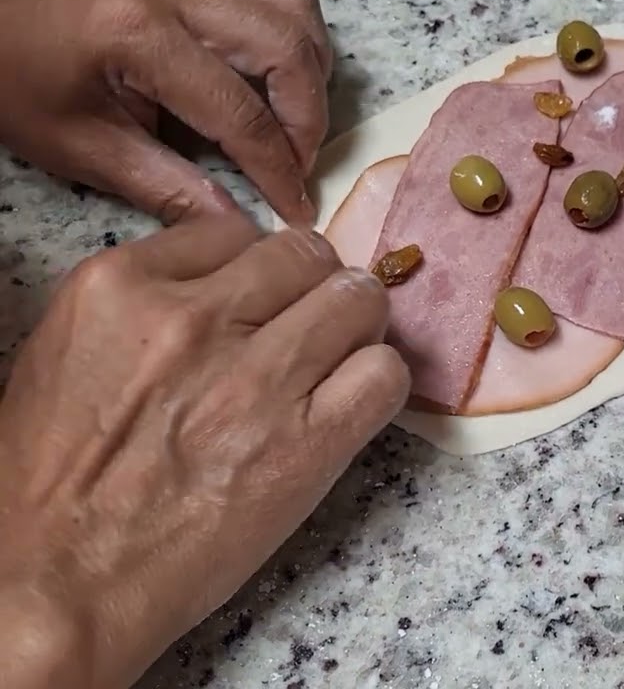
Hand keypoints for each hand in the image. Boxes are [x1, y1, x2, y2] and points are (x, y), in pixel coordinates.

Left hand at [0, 0, 333, 224]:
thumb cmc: (15, 73)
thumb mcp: (78, 143)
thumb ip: (164, 185)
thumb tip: (235, 223)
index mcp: (139, 33)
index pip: (241, 113)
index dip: (279, 170)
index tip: (298, 208)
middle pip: (287, 48)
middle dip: (307, 117)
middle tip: (297, 162)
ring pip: (292, 4)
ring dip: (309, 65)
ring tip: (293, 112)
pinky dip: (289, 25)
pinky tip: (275, 63)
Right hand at [0, 212, 408, 688]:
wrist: (59, 582)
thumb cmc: (47, 480)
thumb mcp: (66, 351)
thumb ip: (143, 300)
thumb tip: (221, 278)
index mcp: (122, 286)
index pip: (235, 232)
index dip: (258, 268)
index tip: (261, 299)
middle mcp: (197, 319)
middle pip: (306, 256)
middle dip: (314, 285)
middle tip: (308, 326)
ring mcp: (259, 380)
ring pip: (358, 301)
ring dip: (357, 326)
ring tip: (338, 359)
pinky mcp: (309, 442)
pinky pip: (385, 374)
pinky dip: (380, 382)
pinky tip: (354, 402)